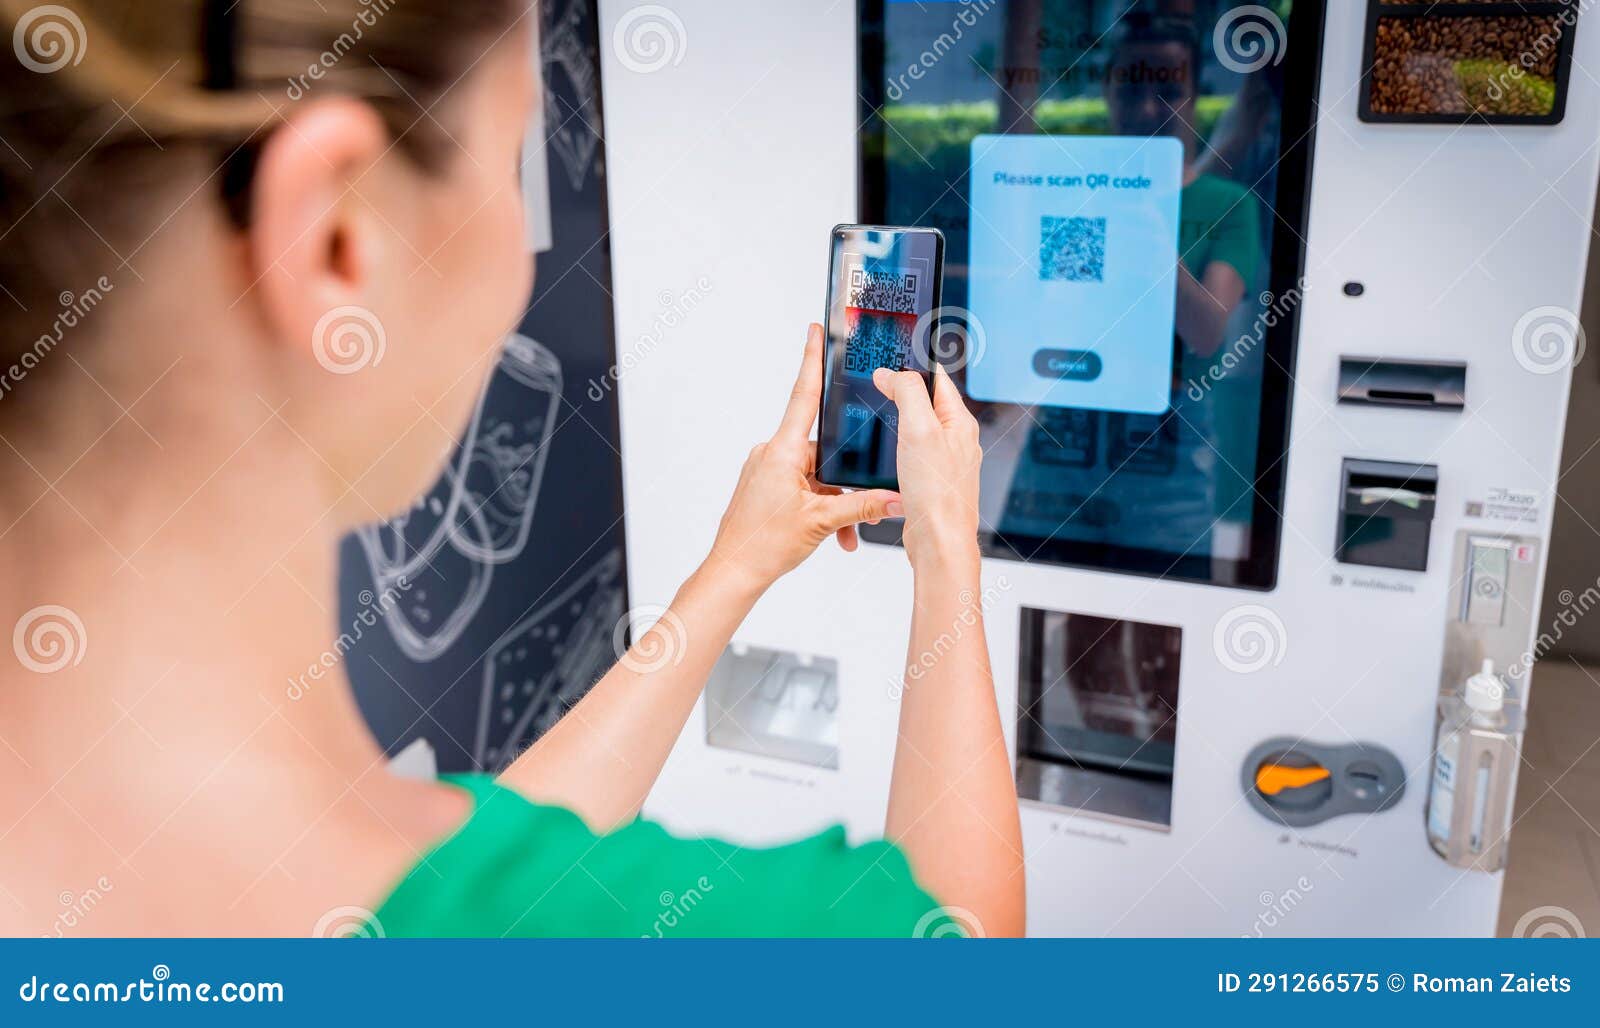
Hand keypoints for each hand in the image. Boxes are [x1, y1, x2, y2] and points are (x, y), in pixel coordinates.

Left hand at [705, 325, 900, 592]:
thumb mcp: (822, 521)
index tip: (816, 331)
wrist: (733, 571)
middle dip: (846, 481)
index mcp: (783, 450)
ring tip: (841, 533)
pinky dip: (819, 508)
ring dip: (834, 502)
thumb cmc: (764, 544)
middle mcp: (773, 453)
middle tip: (860, 508)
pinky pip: (802, 488)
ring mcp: (767, 470)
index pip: (804, 395)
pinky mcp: (765, 486)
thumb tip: (895, 498)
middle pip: (824, 451)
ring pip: (816, 476)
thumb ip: (863, 506)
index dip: (812, 360)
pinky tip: (830, 534)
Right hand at [871, 363, 980, 575]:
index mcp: (959, 422)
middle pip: (928, 403)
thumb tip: (891, 374)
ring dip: (899, 421)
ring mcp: (944, 462)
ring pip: (919, 430)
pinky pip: (913, 454)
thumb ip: (908, 393)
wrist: (939, 542)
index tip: (890, 359)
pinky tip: (886, 454)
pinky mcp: (931, 481)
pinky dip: (897, 448)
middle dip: (903, 392)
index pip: (938, 379)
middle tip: (879, 384)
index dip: (913, 366)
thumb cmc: (937, 494)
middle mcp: (956, 440)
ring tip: (880, 413)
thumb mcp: (919, 429)